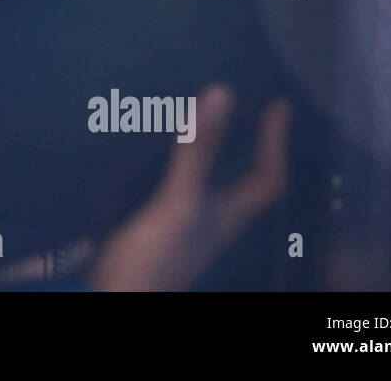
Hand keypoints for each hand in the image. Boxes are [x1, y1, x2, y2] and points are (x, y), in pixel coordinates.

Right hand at [88, 85, 290, 290]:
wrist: (113, 296)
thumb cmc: (157, 256)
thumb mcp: (180, 201)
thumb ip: (199, 153)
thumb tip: (223, 93)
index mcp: (229, 214)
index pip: (269, 178)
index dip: (277, 143)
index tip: (277, 104)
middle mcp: (211, 215)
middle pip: (239, 174)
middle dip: (241, 137)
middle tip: (235, 96)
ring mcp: (181, 218)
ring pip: (202, 173)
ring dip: (204, 142)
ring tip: (195, 106)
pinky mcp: (151, 217)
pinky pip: (168, 177)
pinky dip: (168, 153)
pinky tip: (151, 137)